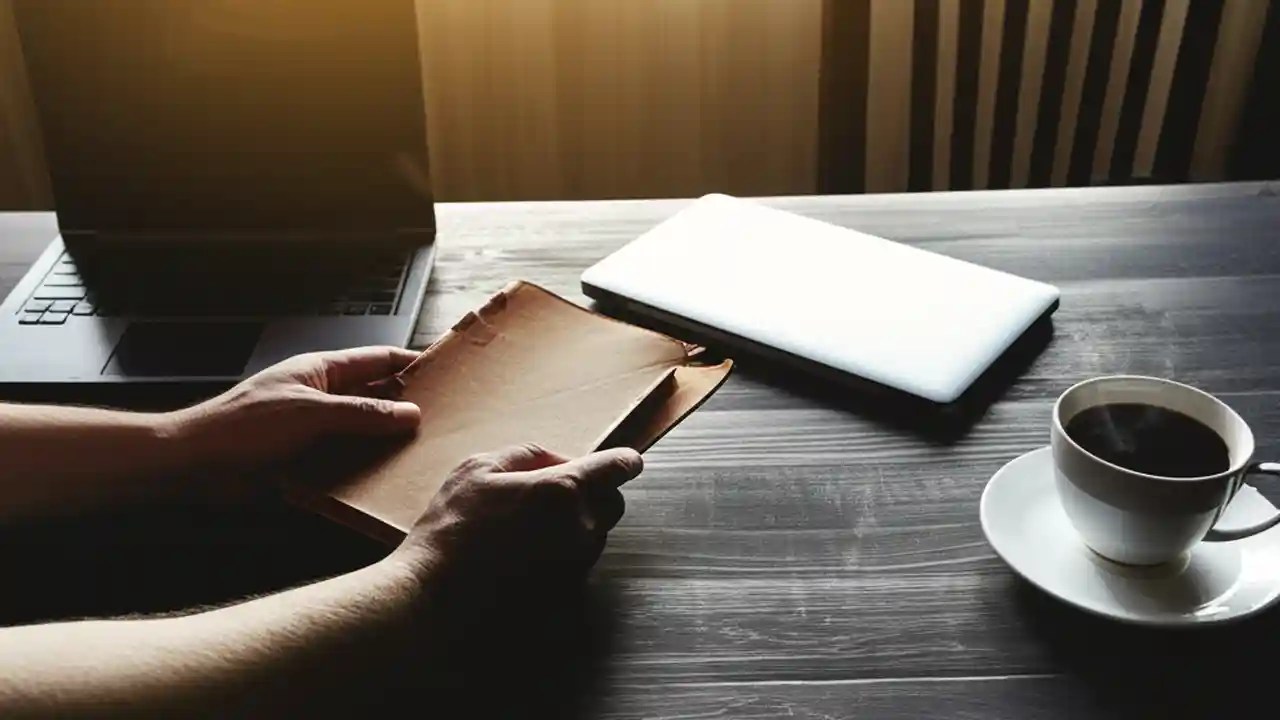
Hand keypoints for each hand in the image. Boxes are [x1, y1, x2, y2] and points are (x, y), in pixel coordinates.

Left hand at [174, 346, 422, 469]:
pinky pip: (346, 458)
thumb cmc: (244, 426)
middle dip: (407, 406)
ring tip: (423, 452)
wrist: (196, 464)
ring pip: (363, 429)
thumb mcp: (312, 414)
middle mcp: (322, 395)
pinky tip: (386, 479)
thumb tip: (412, 413)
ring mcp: (314, 427)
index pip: (379, 359)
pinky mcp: (306, 457)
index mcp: (322, 370)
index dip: (413, 363)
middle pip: (376, 394)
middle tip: (446, 420)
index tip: (448, 373)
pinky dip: (365, 466)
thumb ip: (364, 412)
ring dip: (386, 441)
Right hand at [393, 444, 642, 599]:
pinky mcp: (567, 595)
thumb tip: (557, 460)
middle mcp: (579, 529)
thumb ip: (527, 455)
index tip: (626, 461)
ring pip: (596, 536)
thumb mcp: (478, 469)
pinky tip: (527, 556)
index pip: (618, 468)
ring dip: (578, 525)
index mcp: (562, 491)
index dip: (623, 461)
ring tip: (531, 528)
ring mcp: (576, 566)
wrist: (434, 596)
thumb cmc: (451, 531)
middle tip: (558, 494)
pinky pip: (578, 565)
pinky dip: (563, 555)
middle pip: (613, 503)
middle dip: (595, 493)